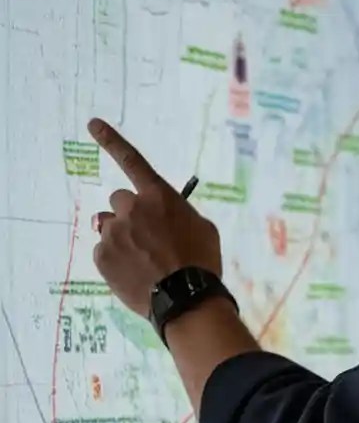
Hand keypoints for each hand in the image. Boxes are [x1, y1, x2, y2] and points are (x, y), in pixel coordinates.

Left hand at [88, 118, 221, 316]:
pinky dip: (117, 260)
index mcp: (159, 197)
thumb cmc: (202, 261)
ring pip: (110, 227)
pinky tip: (135, 273)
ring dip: (122, 236)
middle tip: (147, 237)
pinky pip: (105, 251)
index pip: (131, 161)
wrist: (186, 298)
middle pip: (120, 201)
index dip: (111, 140)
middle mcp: (132, 208)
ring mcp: (114, 233)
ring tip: (141, 259)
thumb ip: (176, 214)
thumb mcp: (202, 228)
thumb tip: (159, 217)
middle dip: (130, 214)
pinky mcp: (102, 256)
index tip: (92, 124)